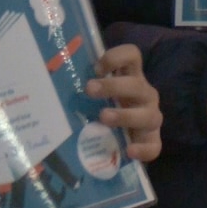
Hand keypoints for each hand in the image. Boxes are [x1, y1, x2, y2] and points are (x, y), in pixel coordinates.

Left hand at [88, 43, 161, 162]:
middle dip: (113, 86)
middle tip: (89, 90)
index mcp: (132, 77)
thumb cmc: (107, 109)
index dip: (116, 57)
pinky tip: (128, 151)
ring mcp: (151, 117)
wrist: (126, 139)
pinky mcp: (153, 141)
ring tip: (103, 118)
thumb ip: (87, 87)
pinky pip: (154, 146)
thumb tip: (52, 85)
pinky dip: (143, 149)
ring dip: (125, 115)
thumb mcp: (100, 95)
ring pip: (148, 115)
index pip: (132, 56)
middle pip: (136, 84)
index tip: (96, 68)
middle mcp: (145, 95)